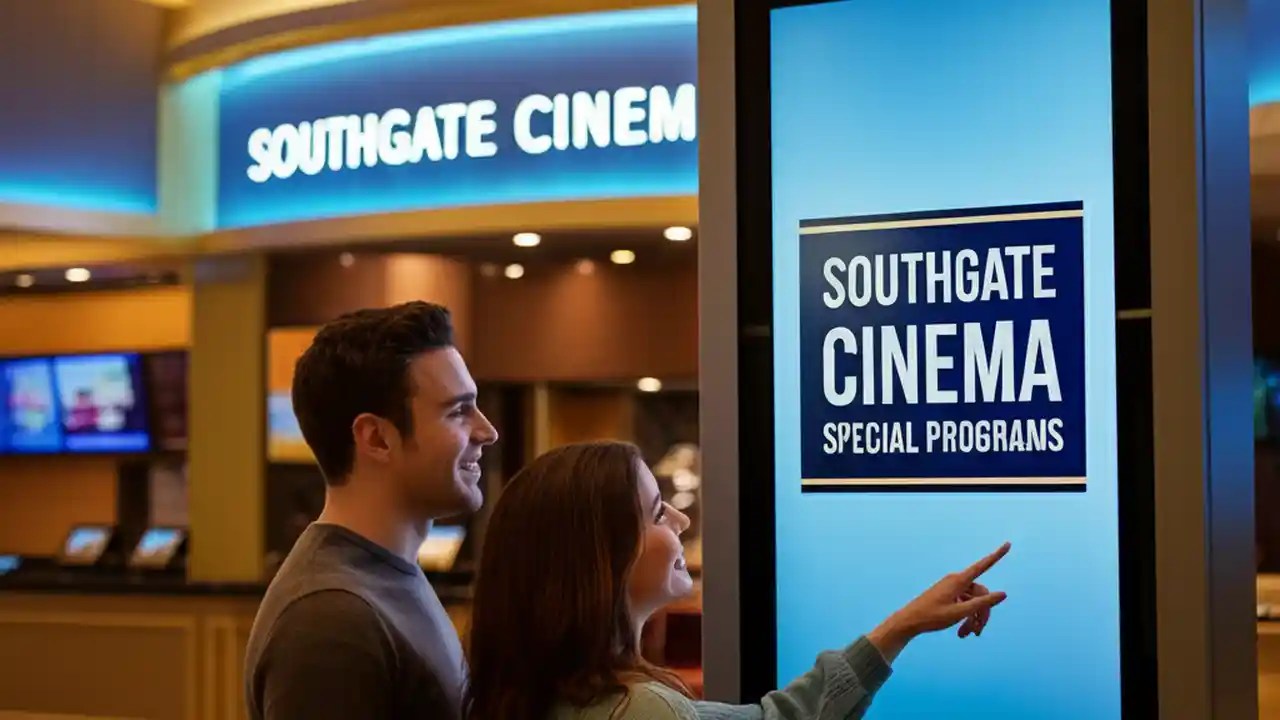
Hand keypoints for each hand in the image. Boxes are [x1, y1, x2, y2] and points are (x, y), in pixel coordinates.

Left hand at [867, 542, 1010, 662]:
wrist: (909, 621)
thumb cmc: (932, 616)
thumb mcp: (960, 612)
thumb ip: (982, 603)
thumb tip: (1003, 594)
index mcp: (958, 580)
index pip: (982, 565)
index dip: (997, 555)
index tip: (1008, 544)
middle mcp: (956, 581)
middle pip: (981, 593)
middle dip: (982, 613)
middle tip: (977, 633)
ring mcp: (952, 588)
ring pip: (973, 601)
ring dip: (973, 618)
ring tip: (967, 635)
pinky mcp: (948, 595)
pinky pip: (964, 604)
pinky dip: (965, 617)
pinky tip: (962, 633)